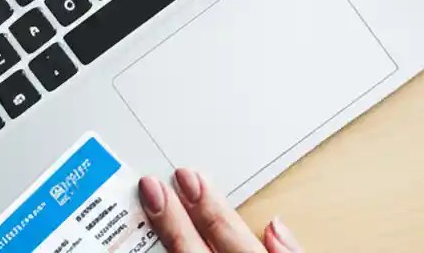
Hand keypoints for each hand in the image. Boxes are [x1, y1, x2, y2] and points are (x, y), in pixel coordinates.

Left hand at [138, 169, 303, 252]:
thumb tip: (276, 225)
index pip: (228, 236)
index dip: (206, 205)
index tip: (188, 178)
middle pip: (193, 250)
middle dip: (172, 217)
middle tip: (153, 185)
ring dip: (161, 234)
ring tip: (147, 207)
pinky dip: (157, 252)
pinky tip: (149, 241)